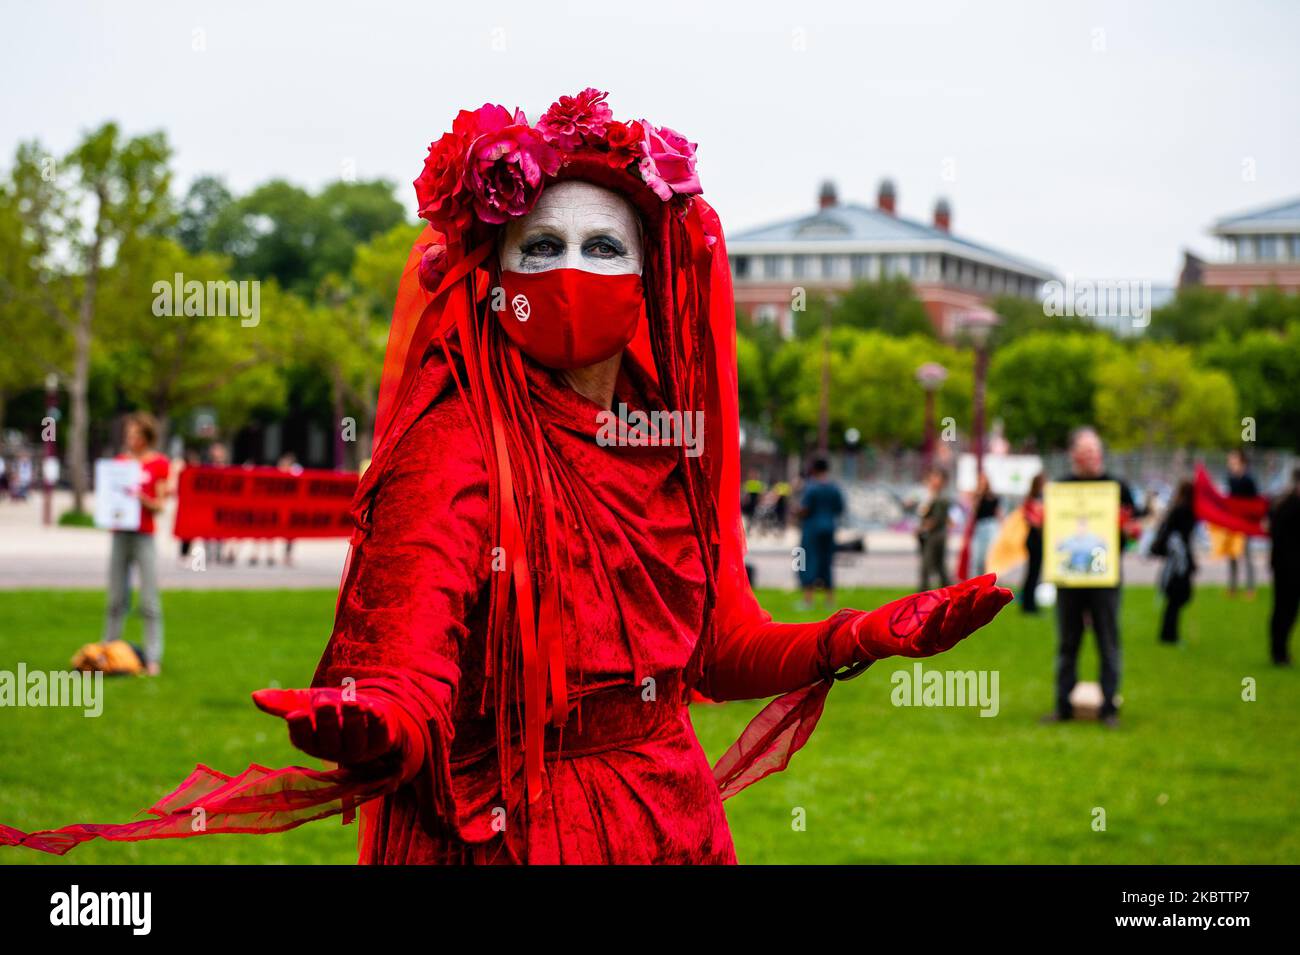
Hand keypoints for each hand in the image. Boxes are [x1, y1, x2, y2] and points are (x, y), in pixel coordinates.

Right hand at [252, 686, 412, 771]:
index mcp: (313, 743)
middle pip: (329, 741)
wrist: (367, 709)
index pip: (303, 741)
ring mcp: (359, 751)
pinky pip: (379, 735)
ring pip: (354, 741)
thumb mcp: (308, 701)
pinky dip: (376, 722)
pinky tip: (373, 707)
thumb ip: (284, 702)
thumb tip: (255, 696)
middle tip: (324, 701)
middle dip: (327, 720)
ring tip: (350, 701)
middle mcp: (335, 751)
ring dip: (352, 720)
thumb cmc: (332, 707)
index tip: (296, 713)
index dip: (300, 728)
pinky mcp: (381, 743)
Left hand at [852, 574, 1012, 660]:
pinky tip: (944, 602)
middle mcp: (945, 640)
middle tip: (996, 591)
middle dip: (983, 608)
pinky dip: (937, 618)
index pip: (978, 619)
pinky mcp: (912, 646)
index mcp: (954, 630)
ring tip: (971, 592)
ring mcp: (930, 645)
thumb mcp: (939, 598)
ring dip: (962, 612)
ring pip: (952, 631)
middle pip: (969, 626)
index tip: (1006, 593)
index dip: (993, 607)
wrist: (875, 628)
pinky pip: (928, 633)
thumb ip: (963, 590)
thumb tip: (994, 578)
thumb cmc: (909, 615)